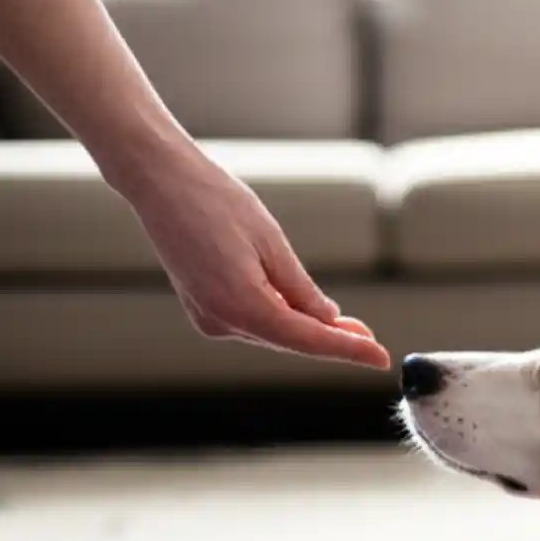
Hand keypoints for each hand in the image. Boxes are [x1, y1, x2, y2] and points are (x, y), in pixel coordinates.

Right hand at [114, 151, 390, 369]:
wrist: (160, 182)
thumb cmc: (215, 201)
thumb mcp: (271, 242)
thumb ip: (301, 289)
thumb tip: (328, 320)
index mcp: (239, 305)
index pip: (305, 339)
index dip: (346, 350)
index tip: (379, 358)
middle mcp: (220, 321)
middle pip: (288, 340)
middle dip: (330, 339)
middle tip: (371, 338)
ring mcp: (208, 318)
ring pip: (271, 332)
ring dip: (306, 329)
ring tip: (347, 324)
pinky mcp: (203, 309)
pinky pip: (252, 321)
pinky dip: (280, 318)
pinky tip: (302, 309)